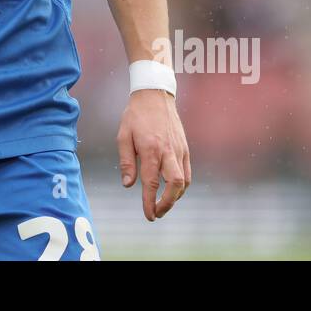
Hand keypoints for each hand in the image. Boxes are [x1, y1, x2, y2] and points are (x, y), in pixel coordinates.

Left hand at [118, 89, 190, 220]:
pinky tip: (172, 190)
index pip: (151, 182)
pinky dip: (181, 185)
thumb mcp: (123, 136)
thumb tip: (128, 185)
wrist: (155, 95)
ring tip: (163, 205)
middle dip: (167, 204)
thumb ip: (127, 161)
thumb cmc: (135, 115)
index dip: (150, 202)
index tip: (148, 215)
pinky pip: (187, 172)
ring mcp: (179, 150)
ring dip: (176, 197)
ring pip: (184, 181)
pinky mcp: (185, 148)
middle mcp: (167, 151)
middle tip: (157, 213)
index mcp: (150, 148)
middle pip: (174, 185)